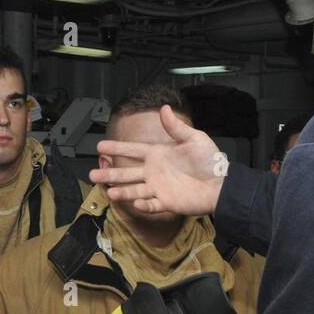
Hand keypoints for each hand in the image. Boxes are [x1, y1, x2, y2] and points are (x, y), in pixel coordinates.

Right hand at [91, 105, 225, 216]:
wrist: (221, 184)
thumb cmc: (209, 161)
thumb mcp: (194, 139)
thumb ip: (176, 127)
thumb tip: (164, 109)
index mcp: (158, 155)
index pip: (132, 151)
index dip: (116, 149)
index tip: (100, 146)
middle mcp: (154, 172)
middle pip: (127, 173)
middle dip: (110, 174)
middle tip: (93, 174)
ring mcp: (159, 188)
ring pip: (134, 190)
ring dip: (121, 192)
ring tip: (108, 192)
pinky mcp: (167, 202)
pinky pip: (152, 205)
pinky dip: (144, 205)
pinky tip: (136, 203)